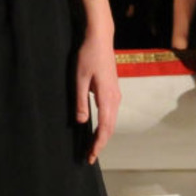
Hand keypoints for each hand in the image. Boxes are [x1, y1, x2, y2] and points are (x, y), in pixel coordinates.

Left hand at [74, 31, 120, 163]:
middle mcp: (115, 98)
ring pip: (112, 121)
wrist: (100, 38)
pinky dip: (105, 125)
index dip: (98, 144)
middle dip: (100, 143)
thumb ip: (81, 101)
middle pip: (110, 128)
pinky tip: (97, 128)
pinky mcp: (113, 90)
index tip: (91, 156)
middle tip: (89, 157)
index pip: (104, 128)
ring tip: (93, 146)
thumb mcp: (79, 78)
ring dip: (103, 135)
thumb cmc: (88, 56)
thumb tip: (82, 122)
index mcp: (107, 97)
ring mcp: (116, 94)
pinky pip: (111, 113)